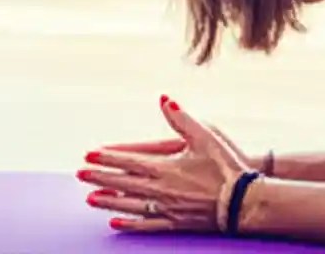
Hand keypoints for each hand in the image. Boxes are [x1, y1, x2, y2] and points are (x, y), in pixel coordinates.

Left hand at [78, 95, 250, 232]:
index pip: (128, 161)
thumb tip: (164, 99)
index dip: (107, 157)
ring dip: (108, 201)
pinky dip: (129, 224)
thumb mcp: (207, 136)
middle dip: (100, 178)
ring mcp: (167, 208)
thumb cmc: (228, 166)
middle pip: (123, 183)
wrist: (244, 200)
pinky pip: (146, 225)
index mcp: (165, 167)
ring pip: (129, 205)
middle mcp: (161, 189)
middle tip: (80, 175)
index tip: (88, 154)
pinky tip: (115, 223)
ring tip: (90, 199)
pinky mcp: (176, 222)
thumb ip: (182, 118)